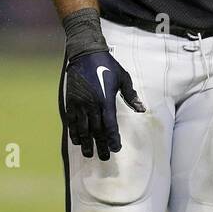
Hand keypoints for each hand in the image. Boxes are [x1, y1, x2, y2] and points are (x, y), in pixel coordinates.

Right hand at [59, 10, 142, 160]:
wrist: (85, 53)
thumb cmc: (108, 65)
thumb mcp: (123, 78)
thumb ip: (131, 95)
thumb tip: (142, 109)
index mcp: (106, 99)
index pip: (110, 125)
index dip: (113, 138)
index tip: (116, 148)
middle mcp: (92, 104)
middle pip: (96, 130)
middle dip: (101, 145)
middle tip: (104, 157)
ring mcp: (79, 103)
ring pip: (83, 128)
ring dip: (86, 142)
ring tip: (89, 154)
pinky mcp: (70, 101)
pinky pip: (72, 121)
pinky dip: (74, 132)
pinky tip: (77, 141)